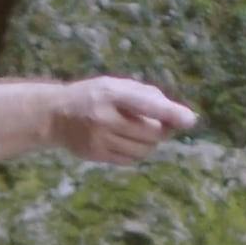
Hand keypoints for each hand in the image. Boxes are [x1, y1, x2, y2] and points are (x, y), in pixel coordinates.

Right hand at [49, 75, 196, 165]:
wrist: (55, 115)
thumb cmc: (93, 96)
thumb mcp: (115, 84)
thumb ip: (146, 95)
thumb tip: (179, 116)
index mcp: (110, 93)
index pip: (146, 104)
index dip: (170, 112)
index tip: (190, 120)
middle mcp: (104, 117)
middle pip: (151, 132)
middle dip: (163, 130)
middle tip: (162, 124)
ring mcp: (99, 139)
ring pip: (144, 149)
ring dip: (151, 143)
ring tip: (141, 132)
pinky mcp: (96, 155)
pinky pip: (131, 160)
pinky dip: (139, 153)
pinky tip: (129, 142)